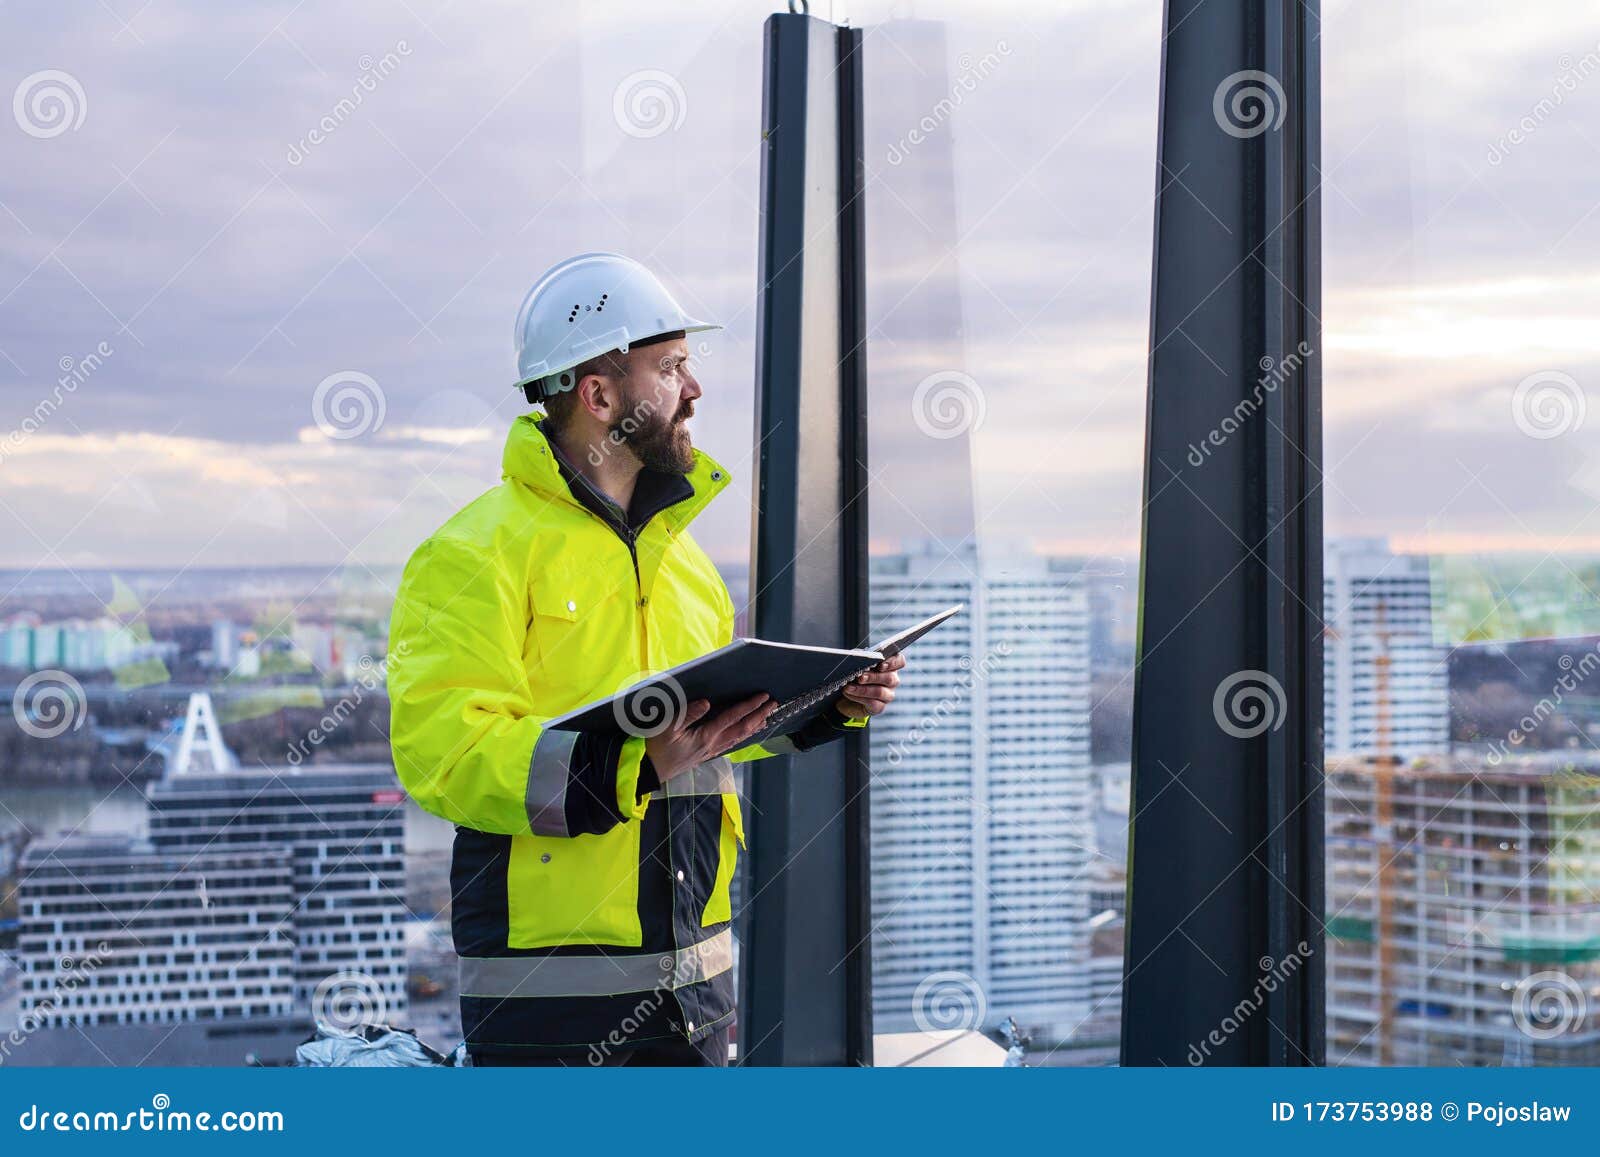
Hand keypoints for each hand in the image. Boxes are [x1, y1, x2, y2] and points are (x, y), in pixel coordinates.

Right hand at [645, 692, 775, 781]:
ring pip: (738, 738)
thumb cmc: (657, 747)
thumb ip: (688, 713)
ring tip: (766, 718)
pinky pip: (730, 744)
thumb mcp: (668, 727)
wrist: (650, 771)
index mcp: (706, 736)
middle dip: (759, 715)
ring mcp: (711, 751)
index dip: (749, 706)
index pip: (733, 717)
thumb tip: (706, 702)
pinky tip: (744, 734)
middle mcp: (713, 745)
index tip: (762, 697)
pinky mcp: (706, 755)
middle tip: (773, 704)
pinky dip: (742, 736)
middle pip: (742, 729)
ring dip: (754, 726)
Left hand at [835, 651, 904, 719]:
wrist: (847, 697)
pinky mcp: (880, 707)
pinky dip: (859, 698)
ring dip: (862, 689)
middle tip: (860, 677)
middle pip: (890, 678)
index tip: (881, 665)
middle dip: (873, 677)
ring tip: (849, 687)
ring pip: (880, 692)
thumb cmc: (855, 677)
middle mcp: (892, 680)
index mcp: (889, 666)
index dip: (893, 663)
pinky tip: (849, 694)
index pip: (899, 661)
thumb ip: (860, 659)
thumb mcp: (857, 664)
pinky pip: (873, 703)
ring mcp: (888, 695)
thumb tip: (857, 655)